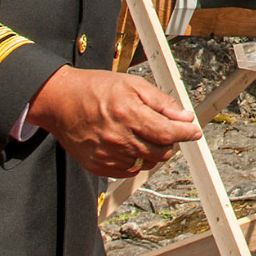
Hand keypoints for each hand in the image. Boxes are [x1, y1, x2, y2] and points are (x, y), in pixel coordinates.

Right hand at [27, 67, 201, 177]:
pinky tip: (130, 143)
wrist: (61, 102)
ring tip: (144, 133)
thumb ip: (161, 101)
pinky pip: (130, 171)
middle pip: (161, 152)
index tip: (194, 131)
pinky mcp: (100, 167)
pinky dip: (137, 159)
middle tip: (165, 127)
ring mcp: (109, 156)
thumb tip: (184, 116)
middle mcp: (120, 138)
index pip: (168, 133)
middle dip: (170, 140)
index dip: (186, 133)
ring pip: (147, 163)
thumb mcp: (132, 84)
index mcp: (129, 114)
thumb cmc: (95, 88)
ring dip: (154, 151)